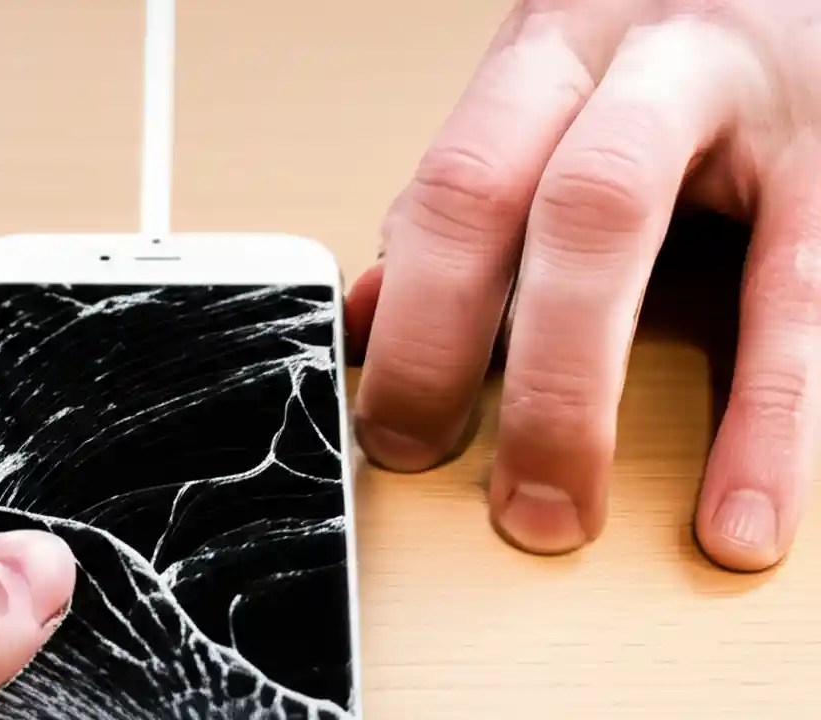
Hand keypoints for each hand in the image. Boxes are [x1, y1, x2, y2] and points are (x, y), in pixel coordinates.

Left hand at [347, 0, 820, 571]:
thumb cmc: (661, 53)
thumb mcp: (556, 100)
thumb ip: (470, 203)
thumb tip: (372, 319)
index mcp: (549, 56)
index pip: (455, 185)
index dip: (414, 318)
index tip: (392, 432)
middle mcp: (632, 63)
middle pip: (533, 203)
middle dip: (482, 358)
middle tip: (479, 489)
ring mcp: (742, 100)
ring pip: (626, 226)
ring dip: (585, 392)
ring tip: (570, 516)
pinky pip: (798, 293)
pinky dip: (770, 416)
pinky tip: (746, 508)